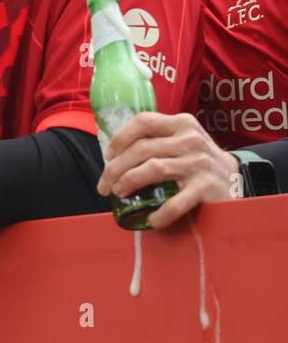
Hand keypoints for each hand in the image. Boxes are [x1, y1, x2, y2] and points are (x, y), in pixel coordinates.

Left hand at [96, 112, 241, 229]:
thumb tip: (113, 156)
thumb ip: (156, 140)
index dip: (120, 139)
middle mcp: (190, 139)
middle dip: (115, 168)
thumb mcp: (181, 140)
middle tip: (105, 186)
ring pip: (153, 168)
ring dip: (128, 182)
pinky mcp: (207, 187)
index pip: (143, 122)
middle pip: (142, 148)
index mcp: (181, 124)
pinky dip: (161, 213)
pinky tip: (151, 220)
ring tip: (119, 194)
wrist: (237, 180)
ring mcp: (200, 162)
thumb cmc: (198, 160)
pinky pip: (177, 201)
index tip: (108, 157)